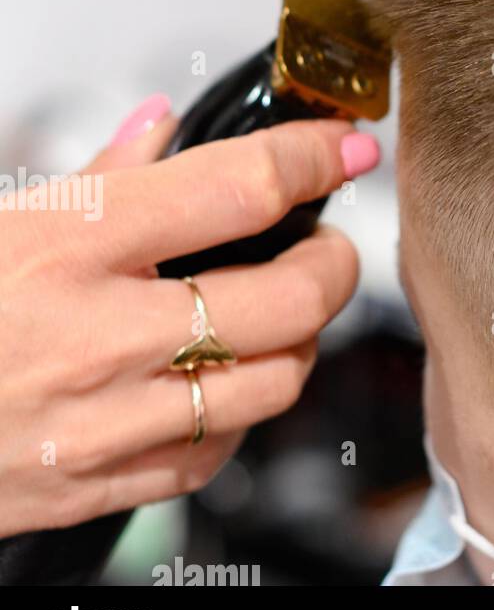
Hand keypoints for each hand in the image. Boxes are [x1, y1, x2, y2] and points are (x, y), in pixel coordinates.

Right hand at [0, 101, 371, 536]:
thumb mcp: (3, 216)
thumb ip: (100, 173)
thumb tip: (165, 124)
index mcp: (72, 244)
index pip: (240, 187)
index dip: (315, 158)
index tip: (345, 148)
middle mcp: (97, 334)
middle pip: (288, 298)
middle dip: (333, 263)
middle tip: (325, 245)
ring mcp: (102, 420)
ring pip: (273, 380)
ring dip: (297, 341)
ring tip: (280, 313)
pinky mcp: (97, 485)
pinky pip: (215, 452)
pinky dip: (237, 412)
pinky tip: (217, 382)